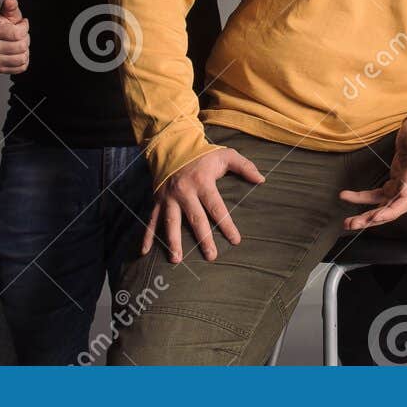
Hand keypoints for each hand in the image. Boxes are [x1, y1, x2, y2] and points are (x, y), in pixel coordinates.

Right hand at [0, 0, 28, 73]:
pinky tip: (16, 52)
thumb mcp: (7, 12)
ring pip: (22, 58)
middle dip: (25, 39)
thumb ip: (10, 6)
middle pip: (22, 47)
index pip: (19, 34)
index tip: (20, 24)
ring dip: (24, 50)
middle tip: (18, 35)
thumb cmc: (2, 22)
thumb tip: (11, 1)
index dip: (24, 27)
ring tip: (17, 43)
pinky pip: (21, 68)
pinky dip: (23, 60)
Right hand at [142, 147, 264, 262]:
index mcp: (202, 182)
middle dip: (203, 239)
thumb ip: (244, 166)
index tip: (235, 240)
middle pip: (195, 219)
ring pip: (171, 222)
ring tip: (177, 260)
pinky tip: (144, 252)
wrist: (172, 145)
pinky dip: (146, 236)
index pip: (217, 207)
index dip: (227, 225)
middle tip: (211, 257)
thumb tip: (262, 179)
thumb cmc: (202, 154)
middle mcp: (184, 192)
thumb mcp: (225, 155)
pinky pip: (151, 220)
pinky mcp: (157, 200)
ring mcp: (168, 197)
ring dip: (173, 242)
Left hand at [340, 116, 406, 230]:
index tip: (374, 218)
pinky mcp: (394, 184)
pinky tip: (347, 196)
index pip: (404, 202)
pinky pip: (376, 195)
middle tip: (352, 225)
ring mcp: (401, 188)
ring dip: (365, 216)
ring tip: (347, 222)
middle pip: (390, 210)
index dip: (390, 212)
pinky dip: (362, 198)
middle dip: (371, 220)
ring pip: (382, 207)